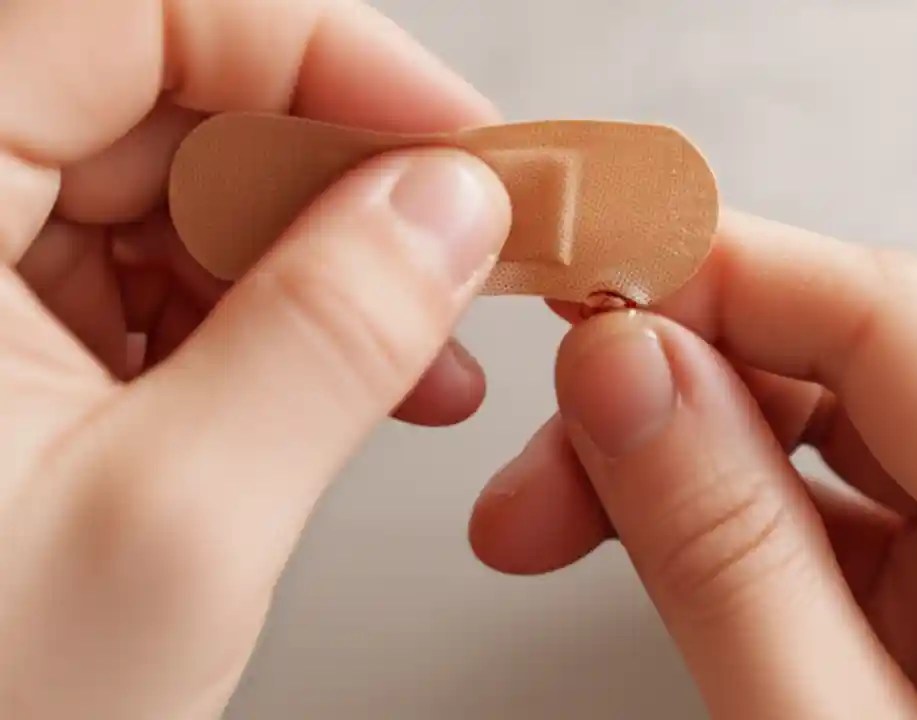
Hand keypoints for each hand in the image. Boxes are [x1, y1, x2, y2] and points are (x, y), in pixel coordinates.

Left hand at [1, 1, 509, 716]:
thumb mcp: (177, 527)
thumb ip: (329, 338)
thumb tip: (447, 212)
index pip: (140, 17)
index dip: (322, 56)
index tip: (453, 142)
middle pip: (174, 98)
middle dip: (345, 179)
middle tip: (465, 249)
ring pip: (183, 188)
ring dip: (325, 261)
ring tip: (420, 349)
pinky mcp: (4, 336)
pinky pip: (163, 271)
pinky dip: (275, 317)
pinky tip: (347, 377)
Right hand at [471, 211, 916, 717]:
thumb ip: (725, 550)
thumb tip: (628, 366)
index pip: (894, 319)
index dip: (725, 269)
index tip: (583, 270)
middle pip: (856, 365)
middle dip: (676, 376)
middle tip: (538, 430)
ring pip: (830, 436)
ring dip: (678, 448)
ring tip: (545, 514)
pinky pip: (832, 520)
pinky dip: (720, 517)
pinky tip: (638, 543)